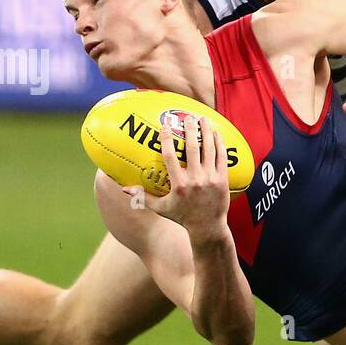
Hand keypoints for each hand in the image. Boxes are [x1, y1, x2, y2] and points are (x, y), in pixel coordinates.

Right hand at [124, 114, 231, 237]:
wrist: (207, 227)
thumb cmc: (182, 217)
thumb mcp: (161, 208)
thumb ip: (142, 197)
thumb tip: (123, 189)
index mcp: (178, 184)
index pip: (170, 157)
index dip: (167, 139)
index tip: (165, 126)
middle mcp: (194, 179)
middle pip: (192, 148)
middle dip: (190, 129)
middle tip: (187, 116)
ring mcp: (210, 179)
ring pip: (208, 150)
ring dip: (206, 132)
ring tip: (203, 119)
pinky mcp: (222, 179)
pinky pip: (221, 157)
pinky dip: (219, 144)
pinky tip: (217, 133)